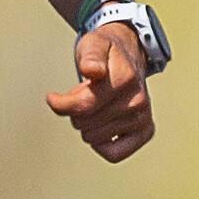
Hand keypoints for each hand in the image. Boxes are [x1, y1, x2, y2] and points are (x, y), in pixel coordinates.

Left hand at [46, 23, 152, 162]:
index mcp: (125, 78)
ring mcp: (142, 118)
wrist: (130, 54)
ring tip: (96, 105)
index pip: (83, 105)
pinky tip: (102, 126)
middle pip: (85, 123)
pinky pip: (113, 154)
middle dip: (76, 111)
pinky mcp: (144, 132)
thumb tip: (92, 70)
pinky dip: (101, 144)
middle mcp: (137, 100)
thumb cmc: (106, 52)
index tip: (53, 97)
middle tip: (85, 94)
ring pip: (94, 139)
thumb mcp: (93, 44)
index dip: (61, 103)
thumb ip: (90, 56)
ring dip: (88, 124)